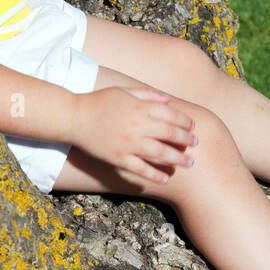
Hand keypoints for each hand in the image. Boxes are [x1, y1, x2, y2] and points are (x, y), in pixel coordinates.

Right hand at [71, 86, 196, 184]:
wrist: (74, 117)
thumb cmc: (99, 102)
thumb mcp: (124, 91)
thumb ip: (148, 95)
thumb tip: (169, 100)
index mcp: (140, 108)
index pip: (171, 116)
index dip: (185, 122)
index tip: (193, 127)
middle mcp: (137, 126)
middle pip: (169, 135)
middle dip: (186, 140)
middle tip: (196, 144)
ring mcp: (128, 144)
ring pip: (159, 153)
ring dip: (177, 159)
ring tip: (189, 163)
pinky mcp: (118, 158)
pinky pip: (140, 169)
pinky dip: (154, 175)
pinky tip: (166, 179)